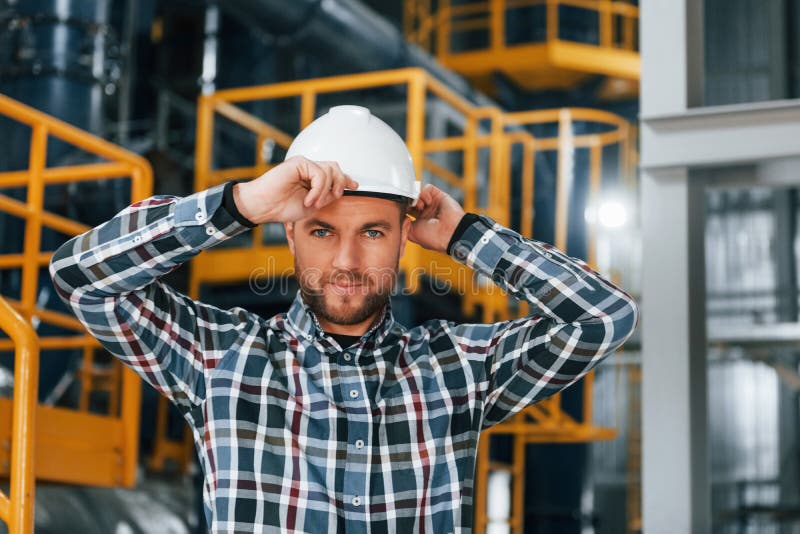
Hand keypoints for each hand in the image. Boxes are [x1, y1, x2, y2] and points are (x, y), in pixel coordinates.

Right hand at [233, 156, 358, 223]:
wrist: (263, 206)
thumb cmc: (282, 207)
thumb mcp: (312, 205)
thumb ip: (326, 196)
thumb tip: (340, 191)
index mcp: (312, 178)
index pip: (334, 173)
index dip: (345, 179)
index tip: (354, 186)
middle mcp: (309, 169)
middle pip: (335, 168)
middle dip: (341, 182)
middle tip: (335, 196)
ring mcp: (304, 164)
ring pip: (329, 170)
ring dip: (325, 190)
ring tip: (314, 203)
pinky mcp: (299, 163)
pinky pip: (319, 174)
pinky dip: (318, 189)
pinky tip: (308, 199)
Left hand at [407, 184, 464, 253]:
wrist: (449, 233)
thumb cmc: (433, 237)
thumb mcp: (412, 234)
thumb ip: (404, 223)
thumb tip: (400, 215)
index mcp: (420, 222)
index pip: (407, 210)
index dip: (402, 208)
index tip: (399, 210)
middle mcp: (426, 212)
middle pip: (412, 200)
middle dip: (408, 202)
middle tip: (408, 206)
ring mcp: (432, 203)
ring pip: (418, 193)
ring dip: (416, 198)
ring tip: (419, 206)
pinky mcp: (439, 195)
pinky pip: (427, 188)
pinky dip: (425, 193)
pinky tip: (428, 202)